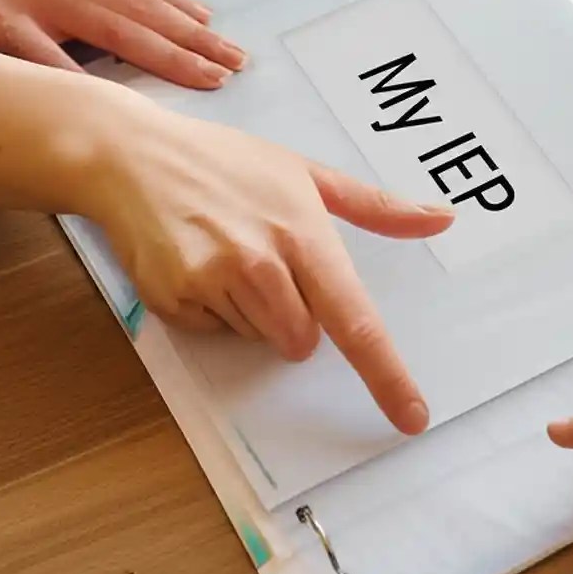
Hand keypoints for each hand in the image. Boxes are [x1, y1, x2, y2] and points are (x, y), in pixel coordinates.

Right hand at [84, 90, 454, 433]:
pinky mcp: (173, 301)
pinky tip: (196, 263)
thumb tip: (441, 219)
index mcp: (304, 236)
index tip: (412, 417)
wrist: (131, 155)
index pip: (356, 321)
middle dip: (294, 316)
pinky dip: (212, 310)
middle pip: (303, 343)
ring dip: (252, 313)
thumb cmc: (226, 163)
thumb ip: (376, 207)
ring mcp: (214, 283)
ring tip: (225, 253)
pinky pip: (215, 334)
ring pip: (260, 340)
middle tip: (264, 259)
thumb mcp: (305, 173)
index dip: (387, 376)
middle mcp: (262, 264)